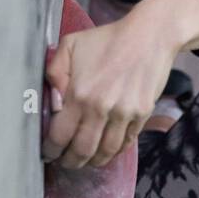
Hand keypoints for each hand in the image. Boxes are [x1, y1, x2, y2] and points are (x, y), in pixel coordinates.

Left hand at [43, 0, 198, 168]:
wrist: (150, 35)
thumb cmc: (108, 39)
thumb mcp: (71, 44)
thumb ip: (54, 72)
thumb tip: (50, 102)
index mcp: (79, 94)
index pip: (59, 136)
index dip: (51, 150)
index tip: (48, 154)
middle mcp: (101, 108)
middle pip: (82, 150)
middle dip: (69, 161)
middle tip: (64, 162)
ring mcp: (124, 113)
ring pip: (105, 152)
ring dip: (93, 161)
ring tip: (85, 160)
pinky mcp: (142, 114)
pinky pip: (126, 142)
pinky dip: (114, 151)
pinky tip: (106, 150)